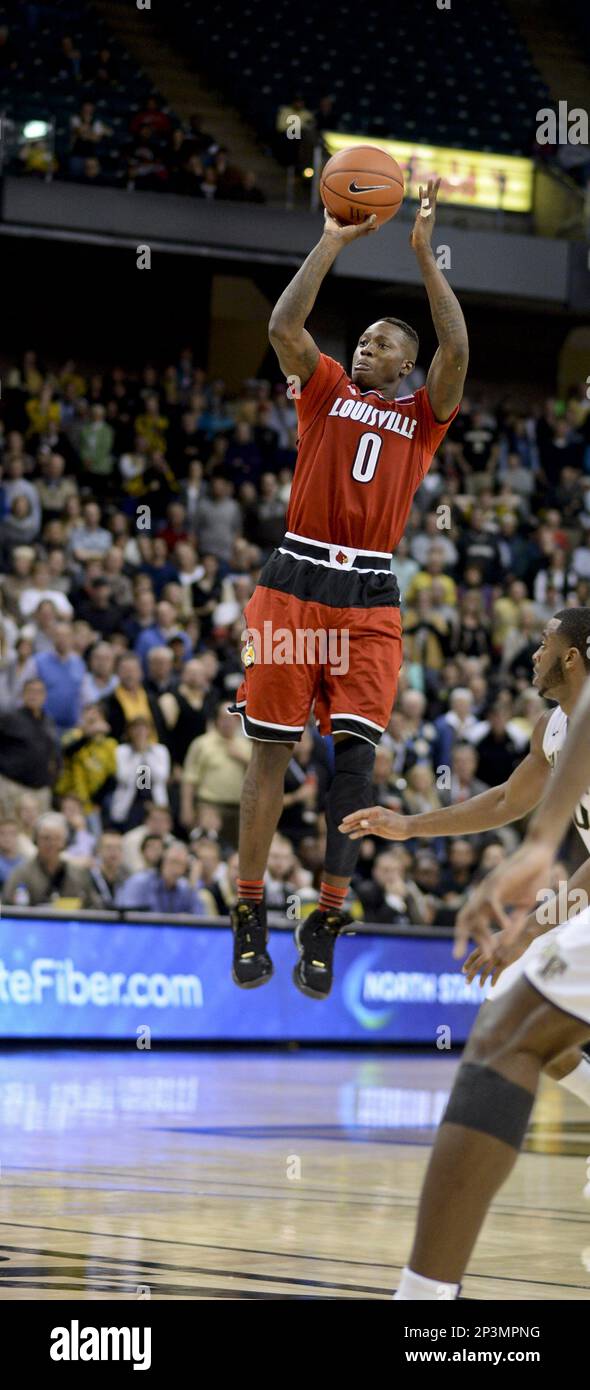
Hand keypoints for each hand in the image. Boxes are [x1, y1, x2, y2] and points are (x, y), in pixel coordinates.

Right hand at [322, 208, 377, 243]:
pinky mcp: (330, 221)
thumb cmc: (346, 236)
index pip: (365, 229)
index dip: (371, 225)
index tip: (376, 219)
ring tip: (346, 203)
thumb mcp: (358, 230)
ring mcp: (339, 224)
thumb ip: (367, 224)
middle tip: (363, 206)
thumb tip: (375, 216)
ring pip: (341, 216)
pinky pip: (328, 214)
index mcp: (355, 231)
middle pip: (354, 221)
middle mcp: (347, 227)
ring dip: (343, 211)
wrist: (333, 239)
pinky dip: (327, 210)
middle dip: (358, 215)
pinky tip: (327, 204)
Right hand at [339, 806, 409, 840]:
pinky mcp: (376, 830)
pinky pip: (365, 831)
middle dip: (349, 823)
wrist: (406, 829)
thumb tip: (361, 823)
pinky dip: (358, 833)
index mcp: (375, 811)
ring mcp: (374, 823)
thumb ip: (373, 822)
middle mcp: (373, 816)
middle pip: (358, 820)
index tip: (344, 820)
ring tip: (342, 831)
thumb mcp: (386, 822)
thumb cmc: (397, 823)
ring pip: (360, 826)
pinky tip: (351, 836)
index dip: (352, 817)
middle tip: (339, 828)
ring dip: (351, 828)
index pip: (360, 814)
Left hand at [410, 178, 440, 254]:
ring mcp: (428, 215)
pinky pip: (425, 204)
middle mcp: (430, 215)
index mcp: (427, 217)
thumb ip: (417, 220)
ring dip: (431, 189)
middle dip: (433, 189)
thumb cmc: (418, 242)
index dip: (424, 196)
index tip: (422, 189)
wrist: (421, 246)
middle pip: (432, 199)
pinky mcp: (425, 216)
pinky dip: (424, 197)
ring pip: (430, 199)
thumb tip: (417, 212)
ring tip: (432, 179)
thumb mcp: (416, 228)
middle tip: (436, 179)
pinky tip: (423, 189)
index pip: (426, 204)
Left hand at [453, 837, 554, 960]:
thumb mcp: (524, 906)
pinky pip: (492, 902)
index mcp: (488, 902)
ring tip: (490, 952)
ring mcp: (488, 888)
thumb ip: (515, 923)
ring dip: (482, 934)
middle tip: (457, 956)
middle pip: (464, 918)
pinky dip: (497, 916)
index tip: (471, 956)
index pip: (472, 922)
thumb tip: (506, 944)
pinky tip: (504, 927)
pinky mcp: (497, 882)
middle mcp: (483, 896)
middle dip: (460, 937)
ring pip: (476, 914)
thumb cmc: (532, 878)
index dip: (471, 938)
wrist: (540, 856)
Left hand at [462, 920, 533, 987]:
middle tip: (466, 983)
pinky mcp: (505, 962)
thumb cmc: (512, 934)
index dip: (467, 964)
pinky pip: (496, 974)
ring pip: (485, 972)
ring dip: (481, 980)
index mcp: (486, 944)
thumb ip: (492, 944)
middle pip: (476, 965)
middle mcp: (489, 951)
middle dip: (470, 975)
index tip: (463, 971)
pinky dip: (493, 981)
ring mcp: (496, 957)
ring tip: (480, 986)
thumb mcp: (498, 937)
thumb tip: (488, 951)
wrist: (523, 932)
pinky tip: (492, 986)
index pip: (472, 956)